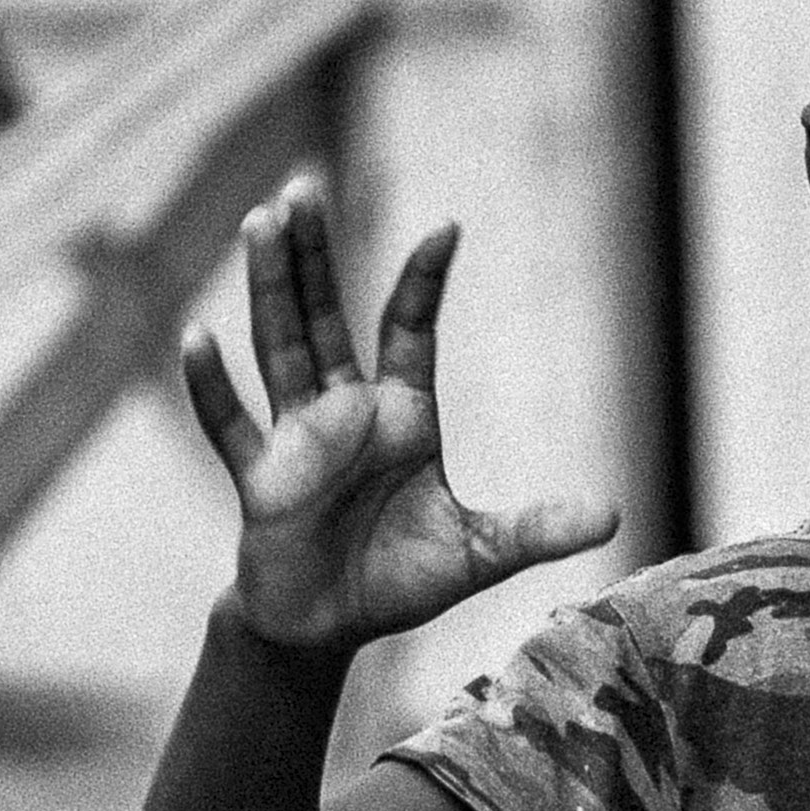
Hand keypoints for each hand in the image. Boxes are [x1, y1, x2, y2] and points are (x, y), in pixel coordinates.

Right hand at [182, 177, 617, 652]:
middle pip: (326, 318)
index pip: (408, 332)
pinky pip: (229, 425)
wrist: (330, 626)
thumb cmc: (398, 581)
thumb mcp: (479, 555)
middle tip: (305, 184)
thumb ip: (536, 530)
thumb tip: (612, 514)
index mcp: (401, 419)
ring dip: (269, 287)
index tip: (446, 228)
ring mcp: (296, 439)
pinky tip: (197, 337)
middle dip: (316, 256)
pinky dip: (211, 385)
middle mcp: (343, 414)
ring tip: (260, 221)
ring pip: (278, 347)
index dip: (423, 284)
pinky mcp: (260, 479)